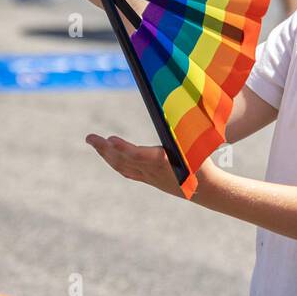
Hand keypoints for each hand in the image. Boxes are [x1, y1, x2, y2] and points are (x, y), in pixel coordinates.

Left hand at [85, 134, 224, 198]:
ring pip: (122, 166)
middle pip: (123, 160)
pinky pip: (127, 171)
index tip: (110, 139)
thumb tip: (179, 107)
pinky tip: (107, 156)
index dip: (123, 148)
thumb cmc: (202, 163)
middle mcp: (152, 172)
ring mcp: (148, 177)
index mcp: (163, 162)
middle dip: (105, 149)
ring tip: (93, 142)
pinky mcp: (148, 179)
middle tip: (90, 137)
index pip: (138, 156)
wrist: (206, 188)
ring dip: (106, 154)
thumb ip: (186, 130)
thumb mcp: (196, 146)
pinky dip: (115, 162)